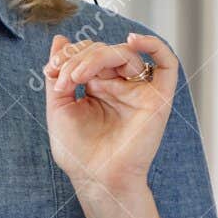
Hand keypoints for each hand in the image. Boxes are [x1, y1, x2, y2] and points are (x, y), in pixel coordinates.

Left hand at [42, 32, 177, 197]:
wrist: (96, 178)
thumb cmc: (77, 151)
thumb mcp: (58, 107)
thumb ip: (58, 74)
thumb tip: (58, 39)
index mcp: (97, 87)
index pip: (88, 53)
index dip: (69, 54)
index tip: (50, 71)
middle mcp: (119, 86)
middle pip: (104, 51)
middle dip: (79, 57)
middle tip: (63, 77)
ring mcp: (139, 90)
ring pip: (125, 54)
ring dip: (96, 57)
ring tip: (77, 76)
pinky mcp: (158, 98)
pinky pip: (167, 63)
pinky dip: (153, 45)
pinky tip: (132, 41)